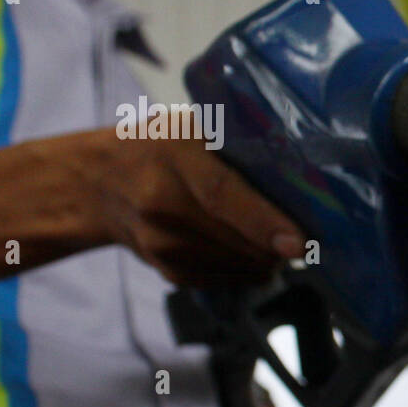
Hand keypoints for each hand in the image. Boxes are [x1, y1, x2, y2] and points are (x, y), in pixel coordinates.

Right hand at [66, 123, 305, 286]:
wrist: (101, 183)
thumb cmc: (161, 147)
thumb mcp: (192, 126)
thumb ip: (237, 142)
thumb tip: (302, 172)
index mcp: (174, 155)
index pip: (222, 194)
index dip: (264, 222)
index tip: (297, 243)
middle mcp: (161, 203)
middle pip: (237, 239)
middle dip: (279, 244)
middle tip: (306, 232)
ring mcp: (161, 243)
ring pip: (236, 265)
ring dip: (267, 258)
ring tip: (279, 240)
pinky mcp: (167, 270)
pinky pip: (224, 279)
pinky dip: (247, 269)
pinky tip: (252, 251)